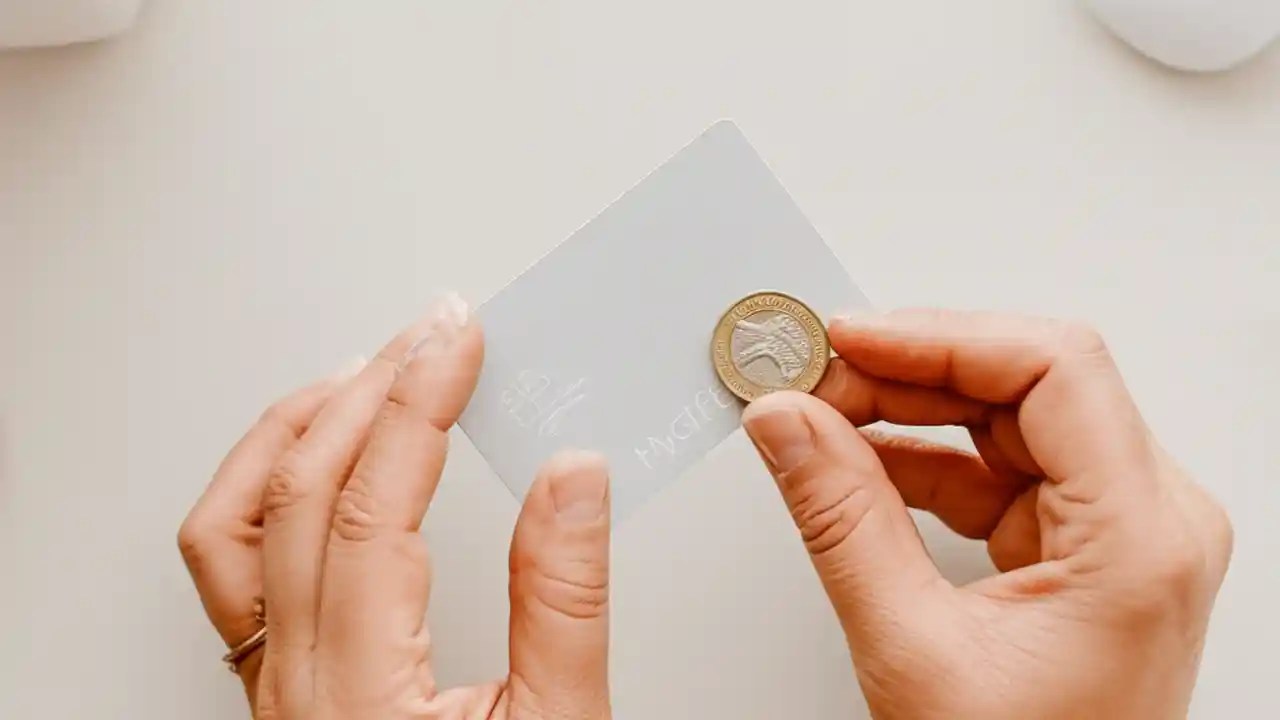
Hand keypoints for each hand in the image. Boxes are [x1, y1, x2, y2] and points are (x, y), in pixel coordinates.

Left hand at [178, 294, 611, 718]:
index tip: (457, 342)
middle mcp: (294, 682)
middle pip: (302, 494)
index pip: (372, 509)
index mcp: (362, 693)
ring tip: (364, 370)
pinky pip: (229, 561)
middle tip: (434, 331)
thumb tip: (573, 478)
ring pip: (237, 521)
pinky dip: (266, 482)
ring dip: (301, 426)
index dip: (418, 407)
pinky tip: (314, 453)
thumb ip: (564, 601)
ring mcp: (273, 680)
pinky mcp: (278, 679)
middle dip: (372, 389)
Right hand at [743, 309, 1231, 719]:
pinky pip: (999, 471)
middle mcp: (1150, 521)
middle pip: (1029, 384)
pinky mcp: (1083, 549)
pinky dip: (923, 460)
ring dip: (909, 410)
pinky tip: (857, 460)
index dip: (939, 337)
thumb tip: (788, 424)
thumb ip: (841, 519)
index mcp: (1141, 539)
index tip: (849, 339)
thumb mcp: (912, 650)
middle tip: (816, 376)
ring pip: (1010, 420)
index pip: (1053, 370)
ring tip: (822, 412)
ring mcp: (1120, 534)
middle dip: (910, 371)